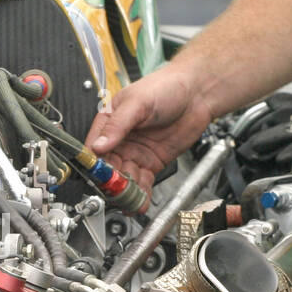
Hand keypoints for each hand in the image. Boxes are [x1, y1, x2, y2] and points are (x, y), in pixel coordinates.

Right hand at [84, 68, 212, 193]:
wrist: (197, 94)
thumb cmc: (165, 87)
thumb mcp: (137, 103)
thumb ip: (117, 125)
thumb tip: (99, 146)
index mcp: (109, 123)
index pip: (94, 149)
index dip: (95, 165)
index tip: (98, 177)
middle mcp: (119, 141)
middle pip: (108, 168)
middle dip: (111, 182)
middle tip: (115, 193)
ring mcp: (135, 153)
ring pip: (125, 179)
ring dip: (125, 192)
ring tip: (127, 203)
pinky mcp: (152, 163)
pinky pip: (142, 182)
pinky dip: (141, 195)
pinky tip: (139, 204)